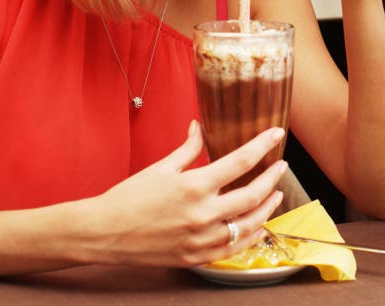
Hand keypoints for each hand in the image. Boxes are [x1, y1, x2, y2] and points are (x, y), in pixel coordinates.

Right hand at [89, 123, 286, 266]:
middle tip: (282, 166)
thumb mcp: (161, 167)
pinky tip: (257, 225)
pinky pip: (234, 248)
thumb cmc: (129, 197)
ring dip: (267, 208)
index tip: (276, 134)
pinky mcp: (196, 257)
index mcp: (194, 186)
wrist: (103, 233)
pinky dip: (250, 236)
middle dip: (272, 178)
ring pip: (249, 225)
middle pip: (253, 195)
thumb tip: (199, 127)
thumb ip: (188, 148)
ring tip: (275, 195)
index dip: (262, 145)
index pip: (240, 161)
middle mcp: (202, 214)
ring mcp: (201, 239)